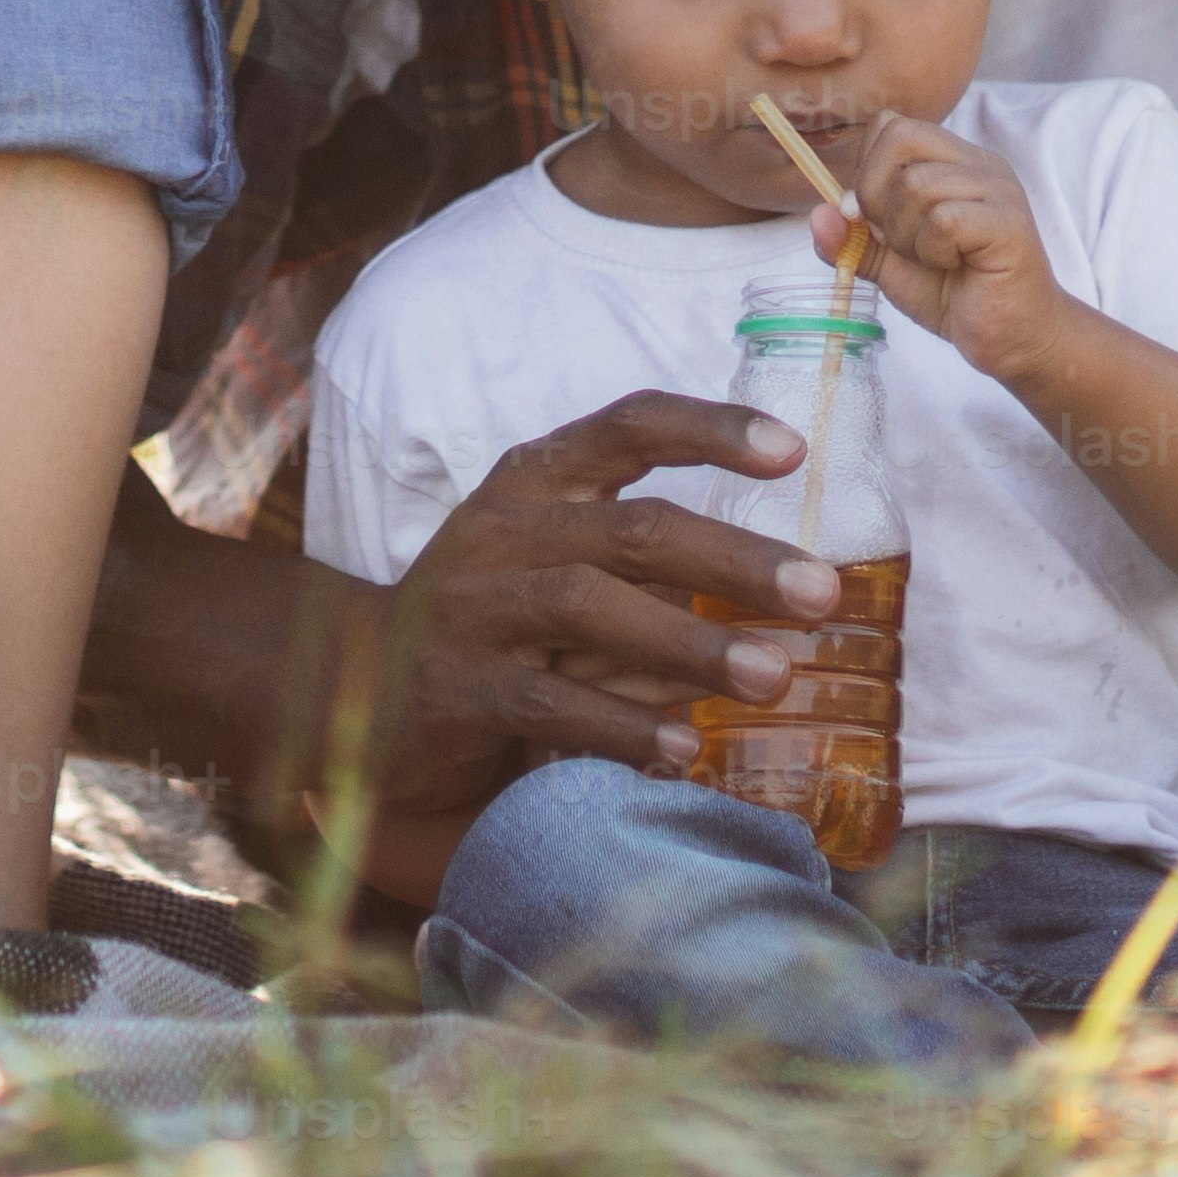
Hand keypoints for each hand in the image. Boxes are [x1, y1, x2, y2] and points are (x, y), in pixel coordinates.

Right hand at [350, 393, 842, 818]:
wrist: (355, 686)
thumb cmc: (493, 619)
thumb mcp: (555, 559)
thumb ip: (645, 558)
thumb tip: (787, 588)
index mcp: (536, 480)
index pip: (628, 426)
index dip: (711, 430)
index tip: (794, 454)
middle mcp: (504, 530)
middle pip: (633, 529)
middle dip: (735, 561)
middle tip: (822, 595)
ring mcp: (473, 606)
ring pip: (590, 607)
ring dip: (690, 644)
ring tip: (774, 676)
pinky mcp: (455, 687)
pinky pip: (546, 701)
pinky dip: (620, 725)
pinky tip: (683, 749)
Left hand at [809, 108, 1062, 386]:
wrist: (1013, 340)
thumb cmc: (957, 295)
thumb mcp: (891, 266)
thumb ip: (853, 240)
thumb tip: (816, 216)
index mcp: (954, 162)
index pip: (891, 125)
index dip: (868, 171)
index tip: (875, 221)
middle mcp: (979, 164)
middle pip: (900, 136)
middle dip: (877, 194)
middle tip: (898, 241)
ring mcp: (999, 190)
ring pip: (918, 183)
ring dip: (906, 234)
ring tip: (933, 259)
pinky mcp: (1009, 225)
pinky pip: (945, 220)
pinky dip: (933, 251)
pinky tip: (955, 267)